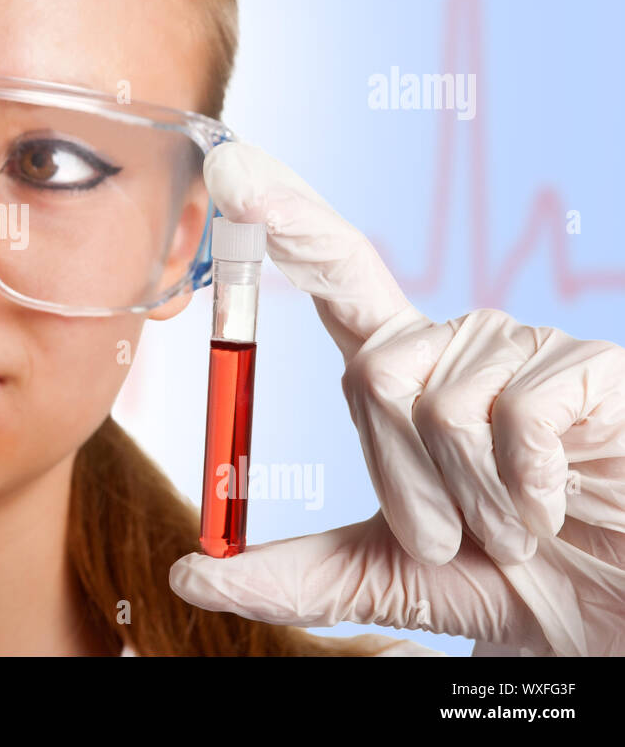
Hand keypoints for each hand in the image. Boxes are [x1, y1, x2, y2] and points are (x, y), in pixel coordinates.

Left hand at [169, 141, 624, 655]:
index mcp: (401, 371)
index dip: (288, 218)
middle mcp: (455, 343)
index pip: (336, 276)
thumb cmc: (512, 577)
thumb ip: (295, 575)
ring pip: (439, 404)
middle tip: (460, 537)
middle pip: (372, 374)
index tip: (232, 169)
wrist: (619, 604)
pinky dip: (528, 489)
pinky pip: (517, 417)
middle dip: (407, 487)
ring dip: (472, 501)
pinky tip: (558, 500)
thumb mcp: (391, 578)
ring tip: (519, 520)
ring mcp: (524, 348)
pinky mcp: (587, 367)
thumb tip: (191, 575)